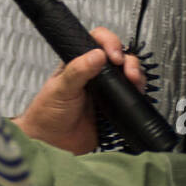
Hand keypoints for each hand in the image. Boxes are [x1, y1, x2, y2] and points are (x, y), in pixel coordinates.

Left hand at [10, 26, 144, 154]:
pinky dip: (138, 93)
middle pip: (119, 56)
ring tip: (134, 82)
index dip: (109, 42)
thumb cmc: (47, 113)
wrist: (51, 144)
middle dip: (128, 59)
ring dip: (136, 74)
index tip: (113, 55)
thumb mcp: (61, 88)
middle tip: (127, 70)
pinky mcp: (115, 108)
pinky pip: (131, 96)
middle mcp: (95, 74)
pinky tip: (136, 95)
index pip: (97, 41)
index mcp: (79, 63)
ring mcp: (106, 90)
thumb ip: (78, 70)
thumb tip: (97, 55)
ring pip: (128, 74)